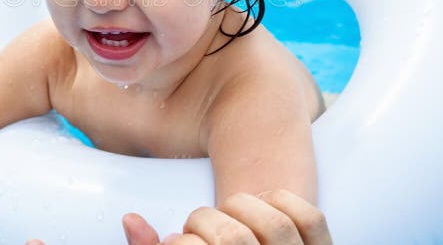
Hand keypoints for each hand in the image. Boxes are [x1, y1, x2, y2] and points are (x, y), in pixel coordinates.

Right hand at [123, 190, 331, 244]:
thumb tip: (132, 220)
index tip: (175, 241)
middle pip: (235, 241)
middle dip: (204, 225)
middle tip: (195, 228)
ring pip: (276, 226)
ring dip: (241, 208)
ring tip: (227, 215)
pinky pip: (310, 217)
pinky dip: (284, 202)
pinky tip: (263, 205)